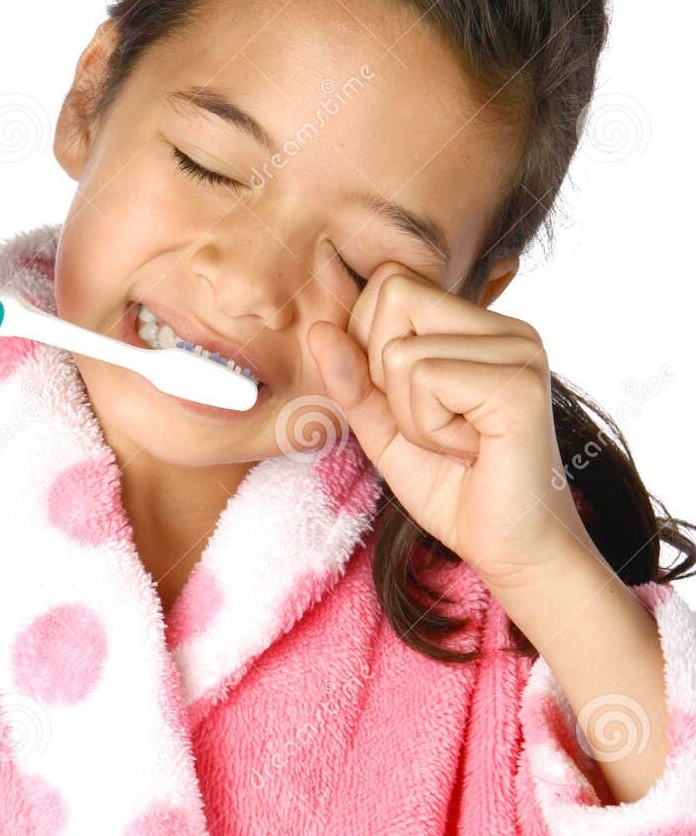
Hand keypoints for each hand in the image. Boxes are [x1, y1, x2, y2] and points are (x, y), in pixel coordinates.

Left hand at [307, 261, 597, 595]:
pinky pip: (425, 379)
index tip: (418, 408)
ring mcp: (519, 349)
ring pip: (400, 350)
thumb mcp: (385, 429)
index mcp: (481, 327)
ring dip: (410, 415)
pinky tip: (470, 450)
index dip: (372, 349)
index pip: (390, 284)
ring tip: (456, 443)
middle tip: (436, 427)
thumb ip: (352, 378)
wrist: (511, 551)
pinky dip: (428, 429)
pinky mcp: (519, 381)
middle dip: (386, 376)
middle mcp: (507, 327)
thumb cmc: (454, 490)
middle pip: (392, 295)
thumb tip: (316, 327)